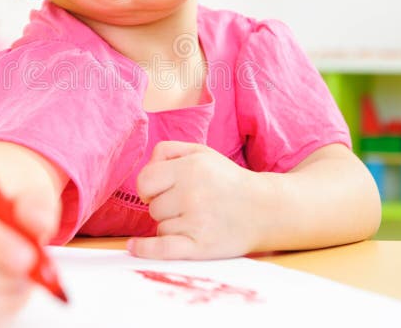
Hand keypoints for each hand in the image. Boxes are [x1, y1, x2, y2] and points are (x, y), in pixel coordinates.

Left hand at [128, 141, 273, 259]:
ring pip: (160, 228)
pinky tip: (134, 247)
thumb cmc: (227, 180)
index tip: (158, 191)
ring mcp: (197, 222)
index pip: (145, 181)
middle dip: (165, 206)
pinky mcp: (201, 246)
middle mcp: (193, 194)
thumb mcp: (201, 152)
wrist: (266, 209)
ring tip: (198, 218)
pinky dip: (145, 250)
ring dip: (172, 226)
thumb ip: (168, 150)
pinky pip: (162, 249)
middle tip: (190, 204)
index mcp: (191, 168)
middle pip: (153, 207)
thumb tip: (145, 168)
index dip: (148, 187)